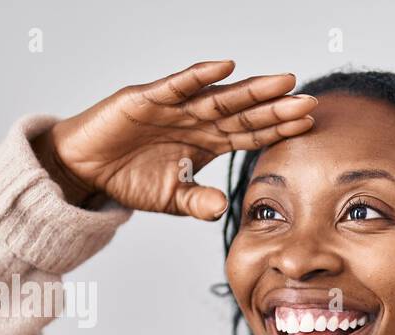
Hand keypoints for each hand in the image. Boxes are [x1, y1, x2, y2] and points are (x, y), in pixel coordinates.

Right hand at [30, 59, 314, 219]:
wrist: (84, 168)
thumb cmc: (129, 179)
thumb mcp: (172, 199)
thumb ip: (199, 203)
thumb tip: (223, 208)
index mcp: (207, 142)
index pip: (251, 133)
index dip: (278, 127)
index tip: (309, 124)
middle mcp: (196, 119)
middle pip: (244, 111)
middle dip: (276, 106)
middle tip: (309, 100)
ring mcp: (174, 107)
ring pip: (219, 96)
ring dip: (251, 89)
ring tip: (282, 82)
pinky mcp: (146, 98)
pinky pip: (177, 84)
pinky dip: (200, 75)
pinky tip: (224, 66)